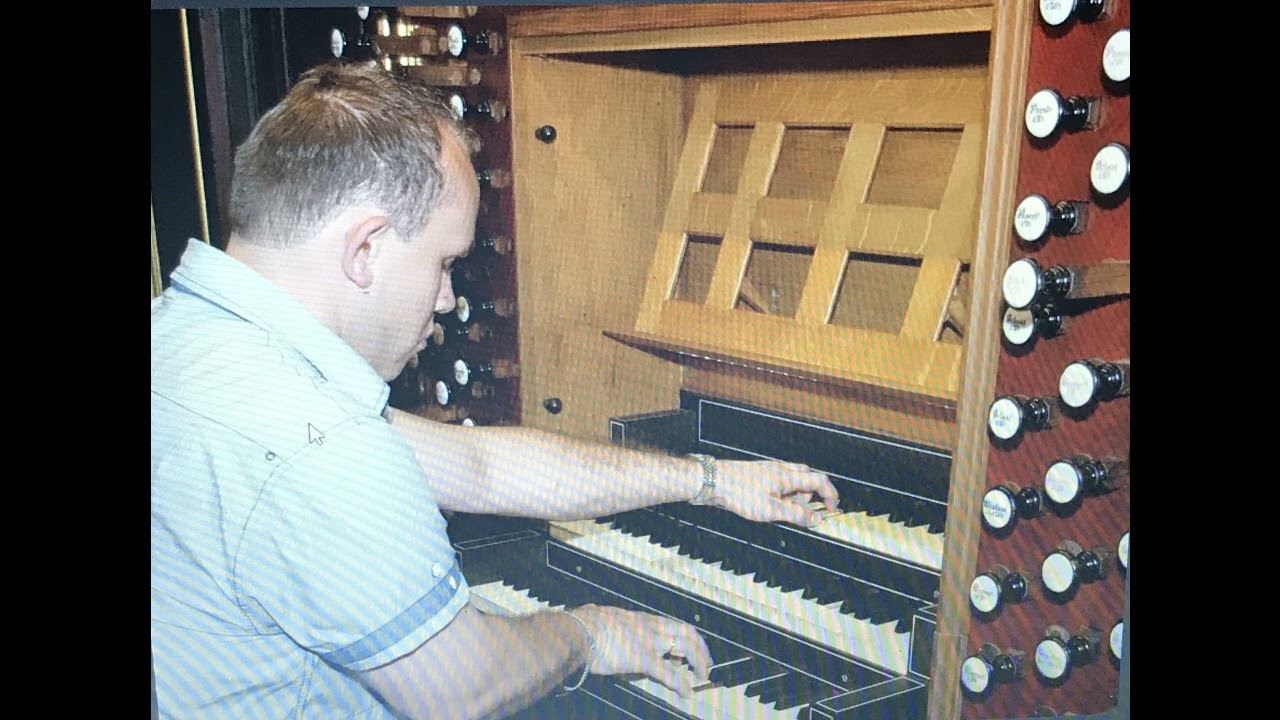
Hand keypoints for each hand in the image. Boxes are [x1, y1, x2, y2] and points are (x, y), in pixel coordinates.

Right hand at [570, 604, 711, 697]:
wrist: (577, 631)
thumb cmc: (581, 626)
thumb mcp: (598, 616)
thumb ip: (603, 618)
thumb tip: (592, 613)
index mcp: (640, 619)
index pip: (673, 625)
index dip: (688, 637)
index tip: (693, 648)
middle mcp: (649, 627)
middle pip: (686, 632)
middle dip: (701, 647)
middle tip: (706, 663)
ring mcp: (648, 641)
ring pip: (684, 645)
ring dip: (698, 661)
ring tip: (702, 675)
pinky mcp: (642, 658)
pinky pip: (667, 671)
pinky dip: (680, 683)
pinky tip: (686, 692)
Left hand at [715, 460, 838, 526]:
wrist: (713, 480)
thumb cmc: (739, 493)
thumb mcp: (770, 510)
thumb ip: (795, 515)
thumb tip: (816, 519)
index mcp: (787, 476)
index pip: (819, 480)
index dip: (830, 494)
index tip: (833, 508)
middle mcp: (780, 469)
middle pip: (807, 477)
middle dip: (811, 495)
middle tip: (805, 512)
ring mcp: (769, 470)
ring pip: (793, 480)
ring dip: (795, 496)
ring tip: (783, 512)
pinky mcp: (759, 473)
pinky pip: (779, 481)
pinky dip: (783, 494)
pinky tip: (770, 505)